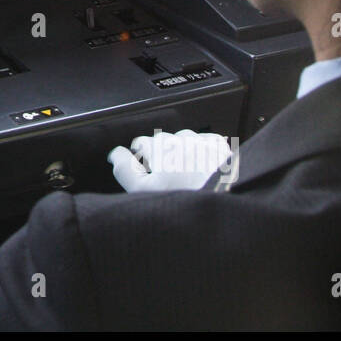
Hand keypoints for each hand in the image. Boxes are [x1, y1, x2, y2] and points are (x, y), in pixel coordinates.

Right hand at [108, 129, 232, 192]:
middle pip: (161, 142)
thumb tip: (115, 155)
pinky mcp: (219, 146)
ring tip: (188, 178)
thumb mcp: (143, 192)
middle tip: (168, 181)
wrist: (225, 202)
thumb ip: (125, 170)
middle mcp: (179, 138)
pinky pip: (204, 144)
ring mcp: (200, 140)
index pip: (139, 143)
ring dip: (182, 155)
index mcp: (158, 146)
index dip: (140, 160)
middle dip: (161, 158)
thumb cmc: (185, 198)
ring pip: (184, 142)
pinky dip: (201, 155)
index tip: (146, 173)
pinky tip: (203, 172)